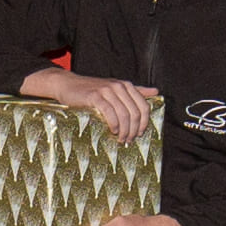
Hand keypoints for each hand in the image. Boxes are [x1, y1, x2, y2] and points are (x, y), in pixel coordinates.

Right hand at [18, 68, 159, 142]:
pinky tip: (113, 131)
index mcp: (126, 85)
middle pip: (134, 113)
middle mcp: (119, 86)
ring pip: (124, 114)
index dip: (144, 122)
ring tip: (121, 139)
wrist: (68, 85)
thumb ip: (136, 90)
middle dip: (133, 130)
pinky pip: (110, 112)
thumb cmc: (93, 90)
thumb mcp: (116, 88)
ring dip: (124, 130)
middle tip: (128, 140)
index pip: (143, 106)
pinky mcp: (95, 96)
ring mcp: (107, 90)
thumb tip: (156, 91)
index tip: (139, 134)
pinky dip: (113, 124)